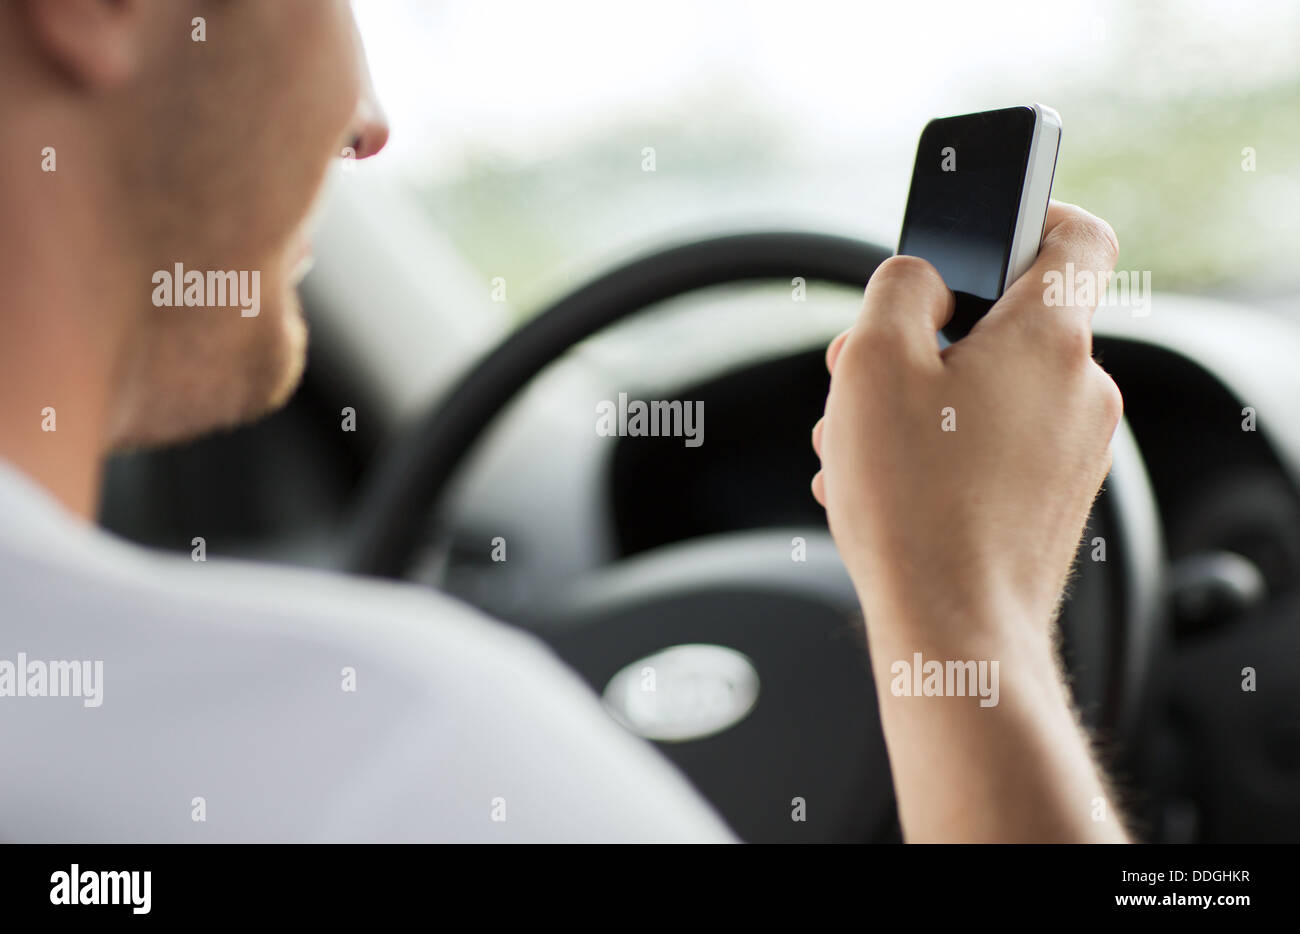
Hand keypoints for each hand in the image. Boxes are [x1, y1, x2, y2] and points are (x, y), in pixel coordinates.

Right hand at [809, 201, 1129, 841]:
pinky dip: (941, 449)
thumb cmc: (914, 504)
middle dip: (925, 337)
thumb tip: (920, 278)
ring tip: (860, 445)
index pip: (1076, 234)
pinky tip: (884, 485)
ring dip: (919, 400)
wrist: (954, 633)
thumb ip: (898, 290)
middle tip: (861, 373)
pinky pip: (996, 446)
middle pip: (1006, 323)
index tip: (976, 235)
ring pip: (991, 390)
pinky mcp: (1053, 502)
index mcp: (1050, 339)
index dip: (1028, 214)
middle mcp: (1080, 391)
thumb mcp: (873, 364)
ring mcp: (1073, 452)